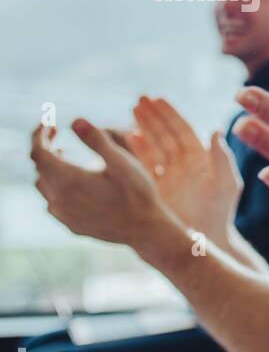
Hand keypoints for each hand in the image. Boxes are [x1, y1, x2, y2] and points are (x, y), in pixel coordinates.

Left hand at [31, 117, 180, 248]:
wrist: (146, 230)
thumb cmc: (138, 193)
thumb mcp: (122, 162)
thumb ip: (98, 140)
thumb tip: (75, 121)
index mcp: (68, 179)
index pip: (38, 152)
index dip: (39, 134)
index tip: (49, 122)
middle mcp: (59, 199)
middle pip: (39, 167)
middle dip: (45, 147)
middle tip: (57, 134)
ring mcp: (63, 214)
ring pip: (43, 185)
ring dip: (50, 168)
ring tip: (65, 156)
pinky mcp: (71, 224)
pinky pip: (53, 202)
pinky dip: (56, 187)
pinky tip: (73, 183)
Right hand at [127, 97, 242, 239]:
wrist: (205, 240)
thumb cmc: (220, 213)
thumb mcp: (226, 184)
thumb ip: (222, 159)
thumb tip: (216, 131)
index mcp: (200, 160)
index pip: (183, 131)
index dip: (170, 115)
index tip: (157, 99)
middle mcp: (183, 165)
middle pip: (166, 134)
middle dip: (153, 117)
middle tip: (138, 99)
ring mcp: (168, 176)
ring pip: (153, 146)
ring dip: (143, 128)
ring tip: (130, 111)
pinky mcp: (155, 188)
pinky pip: (144, 165)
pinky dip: (136, 151)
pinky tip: (127, 137)